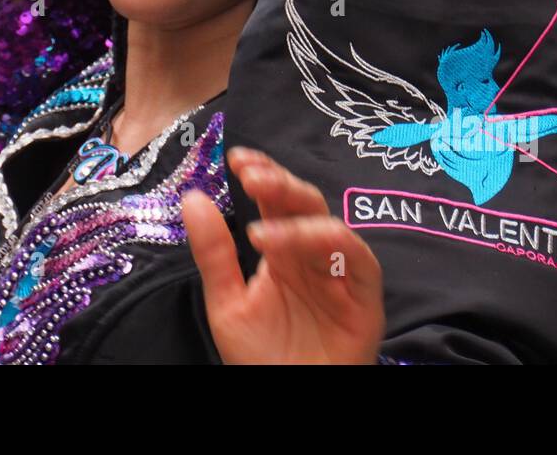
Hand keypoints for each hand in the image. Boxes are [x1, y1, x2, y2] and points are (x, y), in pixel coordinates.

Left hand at [183, 147, 383, 364]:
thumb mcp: (227, 302)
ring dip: (296, 216)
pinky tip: (290, 243)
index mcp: (282, 250)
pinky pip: (355, 255)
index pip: (275, 199)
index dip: (261, 173)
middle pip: (304, 202)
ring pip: (328, 222)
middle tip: (250, 175)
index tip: (236, 158)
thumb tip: (192, 197)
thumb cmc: (262, 359)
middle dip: (279, 182)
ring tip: (258, 231)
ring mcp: (340, 271)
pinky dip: (325, 240)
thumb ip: (213, 252)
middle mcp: (312, 254)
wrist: (289, 398)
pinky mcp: (364, 294)